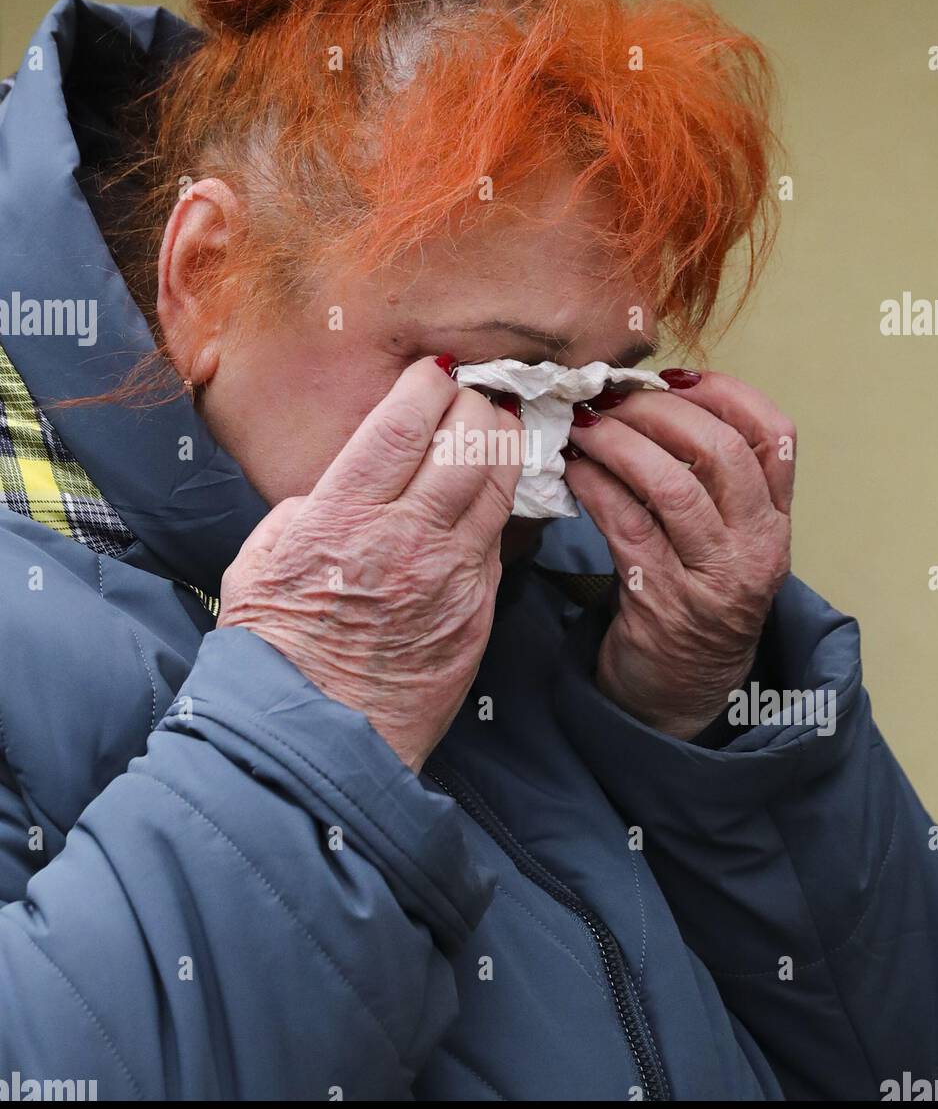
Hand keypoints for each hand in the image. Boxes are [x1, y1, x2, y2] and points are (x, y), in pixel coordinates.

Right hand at [218, 357, 523, 771]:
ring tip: (494, 429)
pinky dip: (499, 503)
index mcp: (343, 515)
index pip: (405, 423)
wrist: (316, 735)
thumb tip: (350, 477)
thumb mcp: (265, 554)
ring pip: (499, 482)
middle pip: (468, 441)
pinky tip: (490, 492)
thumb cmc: (277, 646)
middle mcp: (405, 536)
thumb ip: (313, 504)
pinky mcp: (478, 608)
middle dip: (475, 405)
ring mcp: (450, 573)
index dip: (429, 385)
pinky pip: (500, 537)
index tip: (433, 374)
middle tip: (470, 398)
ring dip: (502, 445)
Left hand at [564, 371, 794, 739]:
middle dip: (659, 411)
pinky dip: (595, 486)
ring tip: (584, 428)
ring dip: (620, 444)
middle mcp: (756, 548)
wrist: (682, 692)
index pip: (776, 437)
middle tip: (612, 399)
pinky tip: (574, 471)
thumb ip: (707, 481)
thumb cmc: (696, 599)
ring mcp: (713, 579)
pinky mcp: (661, 602)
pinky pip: (625, 525)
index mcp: (776, 523)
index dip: (726, 393)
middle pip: (722, 451)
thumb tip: (650, 401)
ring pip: (672, 485)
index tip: (674, 377)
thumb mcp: (725, 540)